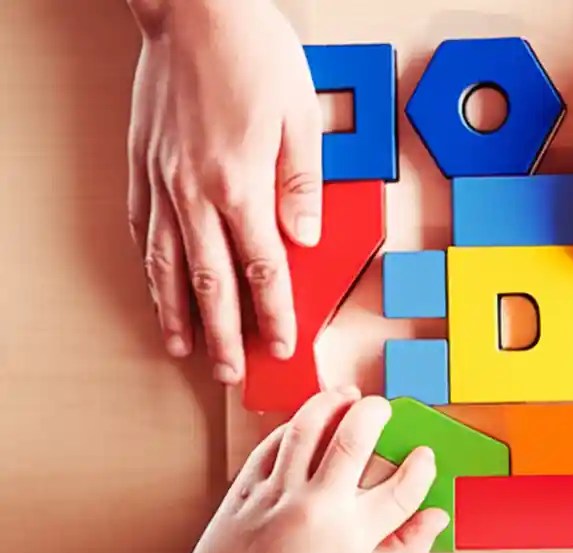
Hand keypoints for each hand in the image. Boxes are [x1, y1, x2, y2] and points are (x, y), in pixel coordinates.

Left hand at [61, 389, 445, 552]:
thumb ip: (398, 549)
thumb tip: (436, 520)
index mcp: (350, 538)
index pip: (403, 487)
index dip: (421, 467)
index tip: (423, 457)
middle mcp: (317, 509)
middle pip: (356, 437)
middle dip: (377, 413)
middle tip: (383, 408)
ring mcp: (278, 493)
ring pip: (309, 426)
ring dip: (332, 403)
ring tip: (348, 396)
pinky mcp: (246, 486)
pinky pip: (274, 443)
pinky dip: (295, 426)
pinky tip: (309, 423)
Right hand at [126, 0, 321, 383]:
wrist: (192, 9)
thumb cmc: (252, 54)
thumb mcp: (301, 117)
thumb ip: (303, 184)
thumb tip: (305, 237)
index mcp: (243, 185)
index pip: (264, 269)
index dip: (274, 313)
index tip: (283, 344)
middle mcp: (196, 192)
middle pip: (212, 282)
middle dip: (224, 334)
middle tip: (231, 372)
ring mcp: (163, 181)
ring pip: (168, 264)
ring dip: (177, 312)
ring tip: (183, 348)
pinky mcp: (142, 166)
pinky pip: (145, 230)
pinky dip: (150, 267)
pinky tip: (156, 287)